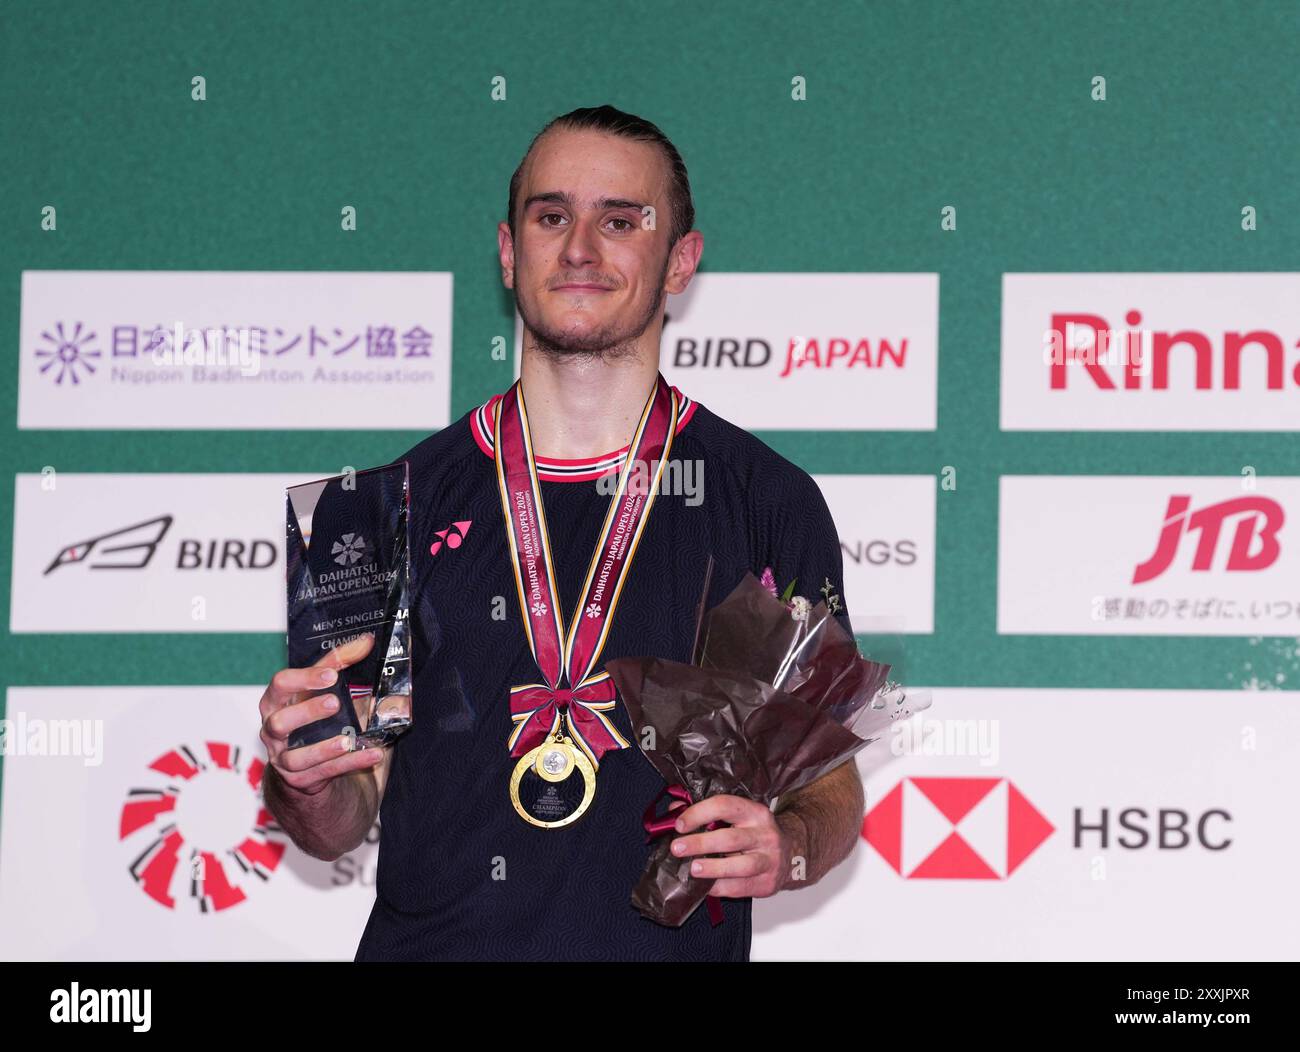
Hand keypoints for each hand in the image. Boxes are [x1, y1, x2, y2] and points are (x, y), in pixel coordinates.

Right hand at [259, 633, 385, 796]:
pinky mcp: (298, 780)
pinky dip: (349, 763)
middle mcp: (273, 730)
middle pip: (279, 722)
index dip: (304, 678)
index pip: (281, 684)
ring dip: (323, 748)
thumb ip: (338, 664)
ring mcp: (282, 757)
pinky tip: (372, 754)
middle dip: (306, 712)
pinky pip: (323, 773)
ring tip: (349, 739)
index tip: (332, 674)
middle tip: (334, 703)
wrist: (299, 760)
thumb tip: (366, 641)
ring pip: (295, 756)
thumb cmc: (309, 714)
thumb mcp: (319, 688)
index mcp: (276, 701)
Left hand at [668, 794, 799, 899]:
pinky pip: (741, 888)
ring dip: (714, 868)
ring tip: (693, 869)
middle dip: (701, 843)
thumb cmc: (754, 834)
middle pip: (731, 838)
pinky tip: (705, 887)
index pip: (725, 806)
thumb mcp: (737, 817)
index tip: (679, 824)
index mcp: (755, 812)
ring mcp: (769, 860)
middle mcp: (765, 834)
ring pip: (741, 866)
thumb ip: (706, 812)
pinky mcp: (768, 883)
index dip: (699, 813)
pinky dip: (720, 888)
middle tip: (677, 848)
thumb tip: (674, 811)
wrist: (791, 854)